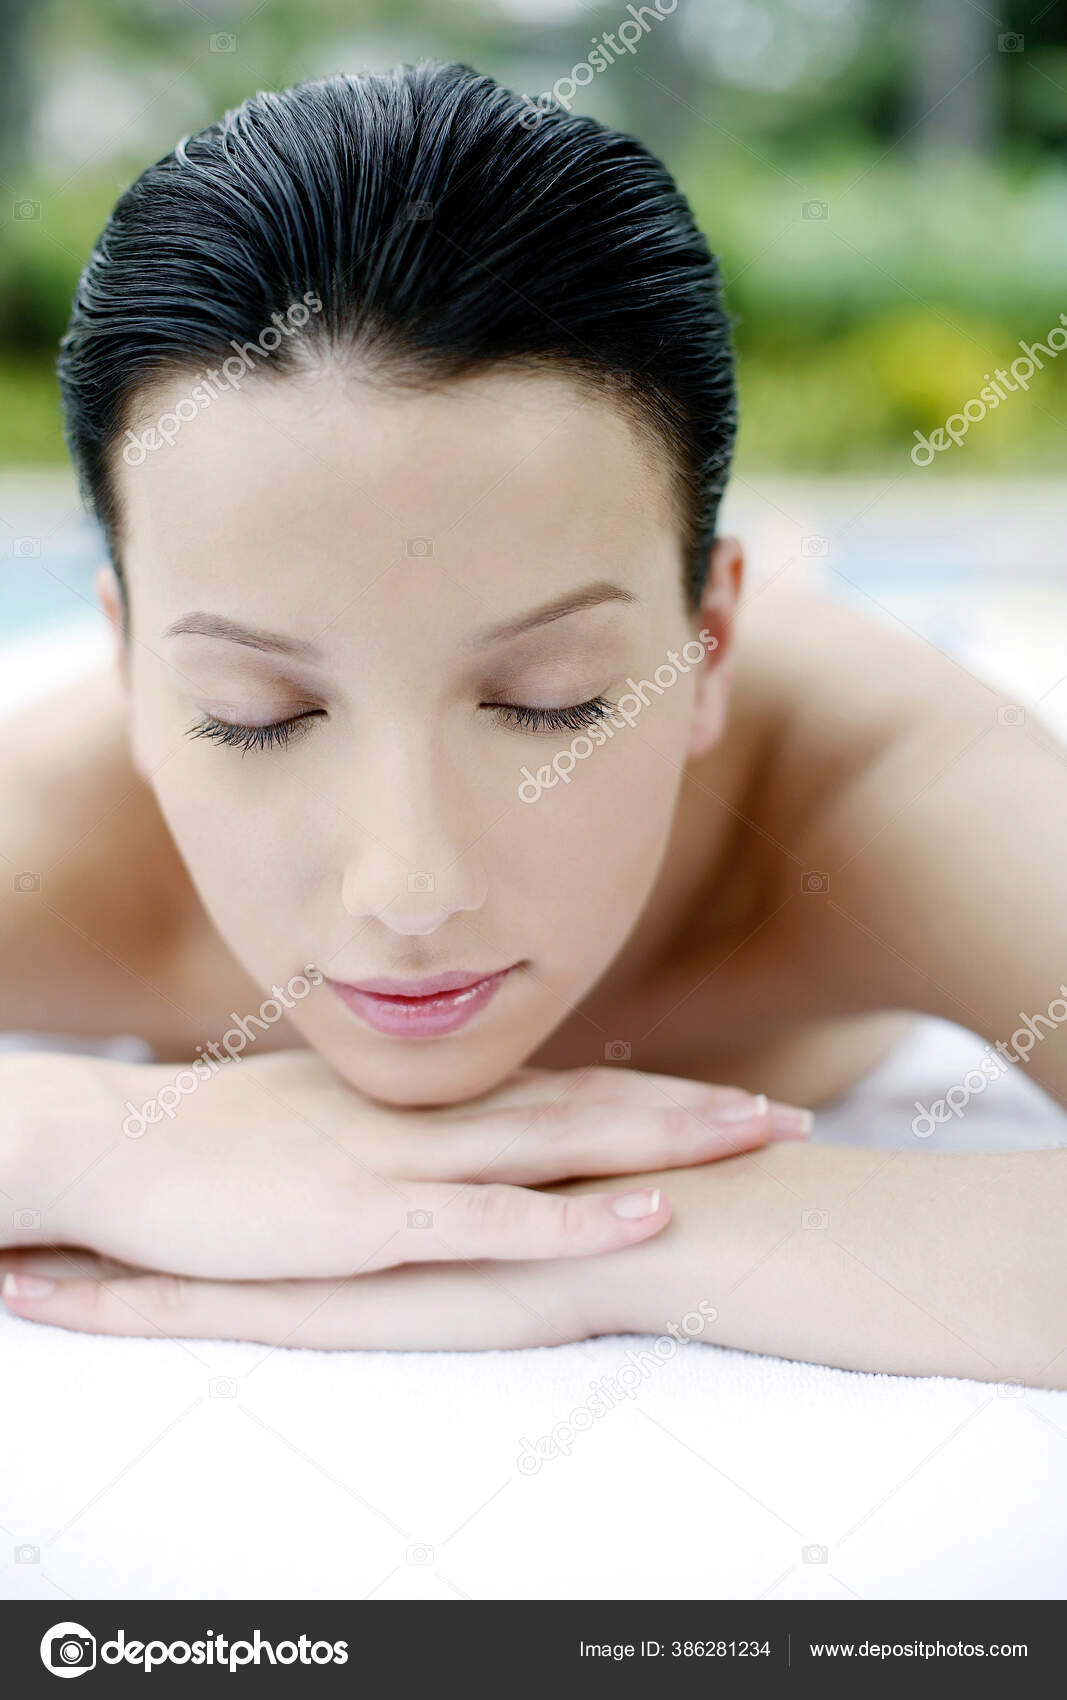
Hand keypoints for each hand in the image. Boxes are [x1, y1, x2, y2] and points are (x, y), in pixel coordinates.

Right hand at [5, 1050, 810, 1284]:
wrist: (126, 1148)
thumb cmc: (224, 1145)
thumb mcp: (331, 1130)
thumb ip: (403, 1134)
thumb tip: (458, 1143)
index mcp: (430, 1102)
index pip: (567, 1090)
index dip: (656, 1096)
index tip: (734, 1101)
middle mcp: (438, 1116)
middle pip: (593, 1105)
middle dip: (697, 1112)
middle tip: (795, 1118)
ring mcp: (411, 1160)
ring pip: (565, 1144)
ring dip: (668, 1140)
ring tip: (761, 1138)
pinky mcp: (373, 1214)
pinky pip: (492, 1218)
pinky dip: (574, 1218)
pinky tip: (645, 1217)